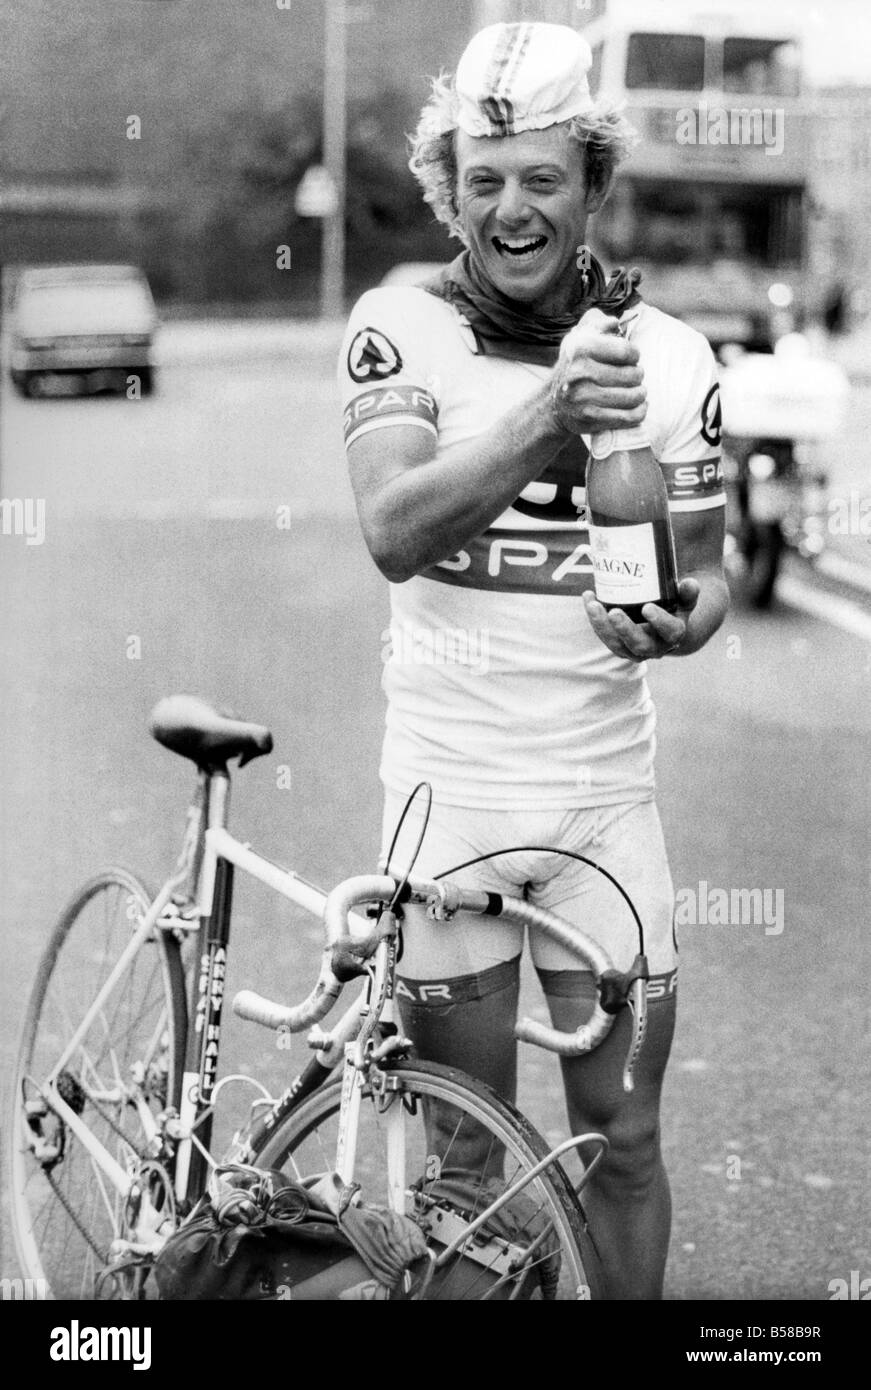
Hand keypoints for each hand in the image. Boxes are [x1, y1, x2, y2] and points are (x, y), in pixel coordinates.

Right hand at [549, 307, 646, 435]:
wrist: (553, 404)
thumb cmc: (574, 366)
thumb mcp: (579, 338)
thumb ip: (597, 323)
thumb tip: (614, 322)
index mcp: (581, 348)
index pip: (626, 350)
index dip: (634, 354)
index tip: (630, 358)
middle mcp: (580, 373)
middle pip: (633, 374)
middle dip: (638, 375)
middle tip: (632, 376)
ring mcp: (584, 398)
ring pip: (634, 397)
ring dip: (640, 394)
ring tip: (636, 391)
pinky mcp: (590, 419)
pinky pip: (629, 417)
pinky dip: (639, 412)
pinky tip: (638, 407)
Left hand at [582, 579, 700, 659]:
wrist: (664, 629)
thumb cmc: (675, 609)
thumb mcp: (685, 601)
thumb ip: (688, 592)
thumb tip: (690, 583)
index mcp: (674, 635)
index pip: (670, 632)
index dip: (659, 621)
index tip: (648, 607)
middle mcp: (655, 647)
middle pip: (639, 645)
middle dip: (625, 629)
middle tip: (614, 612)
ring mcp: (634, 650)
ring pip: (616, 644)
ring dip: (602, 626)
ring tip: (593, 604)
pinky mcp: (619, 646)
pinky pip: (605, 636)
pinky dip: (595, 619)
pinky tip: (589, 598)